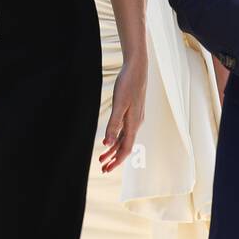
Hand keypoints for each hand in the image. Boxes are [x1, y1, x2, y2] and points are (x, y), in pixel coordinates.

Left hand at [100, 57, 146, 172]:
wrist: (137, 68)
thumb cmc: (128, 84)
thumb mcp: (119, 105)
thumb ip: (113, 125)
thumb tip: (106, 144)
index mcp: (133, 124)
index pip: (125, 149)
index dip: (116, 161)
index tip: (106, 169)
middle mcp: (136, 123)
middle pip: (124, 146)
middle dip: (113, 158)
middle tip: (102, 168)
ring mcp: (135, 118)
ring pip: (124, 139)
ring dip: (113, 149)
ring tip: (102, 157)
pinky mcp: (132, 112)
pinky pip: (124, 130)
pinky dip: (116, 138)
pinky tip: (109, 139)